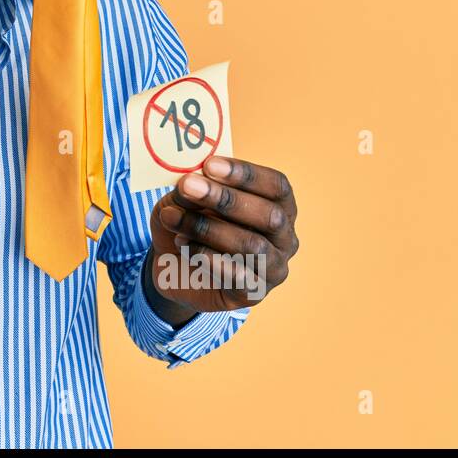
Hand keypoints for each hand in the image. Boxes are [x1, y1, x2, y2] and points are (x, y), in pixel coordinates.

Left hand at [147, 155, 298, 313]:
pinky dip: (208, 257)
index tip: (209, 165)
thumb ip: (193, 189)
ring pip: (252, 246)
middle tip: (187, 186)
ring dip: (208, 229)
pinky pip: (239, 275)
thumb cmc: (189, 222)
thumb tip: (193, 181)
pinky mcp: (254, 293)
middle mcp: (285, 237)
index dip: (246, 174)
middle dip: (226, 199)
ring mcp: (274, 268)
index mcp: (279, 205)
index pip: (276, 185)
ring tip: (173, 219)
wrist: (172, 266)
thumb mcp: (184, 199)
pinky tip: (184, 245)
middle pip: (269, 215)